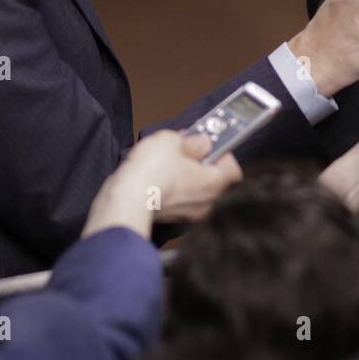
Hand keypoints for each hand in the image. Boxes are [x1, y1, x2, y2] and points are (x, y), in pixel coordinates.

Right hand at [83, 130, 241, 237]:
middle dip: (201, 163)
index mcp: (215, 183)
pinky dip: (172, 189)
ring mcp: (189, 214)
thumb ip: (193, 140)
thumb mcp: (174, 141)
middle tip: (186, 149)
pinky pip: (178, 200)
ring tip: (167, 160)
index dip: (223, 153)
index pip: (233, 169)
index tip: (209, 143)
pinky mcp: (170, 219)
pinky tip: (157, 176)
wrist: (125, 200)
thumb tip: (202, 142)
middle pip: (213, 179)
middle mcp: (207, 203)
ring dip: (185, 176)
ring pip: (194, 191)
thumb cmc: (152, 171)